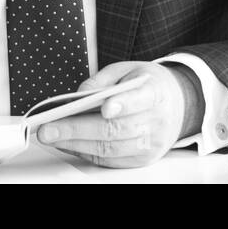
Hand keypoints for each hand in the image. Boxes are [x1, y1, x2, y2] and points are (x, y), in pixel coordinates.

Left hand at [35, 61, 188, 167]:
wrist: (177, 104)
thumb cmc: (148, 85)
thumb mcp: (128, 69)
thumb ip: (104, 79)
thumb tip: (79, 94)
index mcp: (156, 92)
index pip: (141, 98)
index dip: (124, 104)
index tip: (105, 107)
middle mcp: (157, 121)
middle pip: (117, 129)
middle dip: (79, 129)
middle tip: (49, 127)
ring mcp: (151, 144)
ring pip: (111, 148)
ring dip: (76, 143)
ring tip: (51, 135)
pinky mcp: (142, 159)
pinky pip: (110, 160)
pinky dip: (86, 151)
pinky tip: (67, 143)